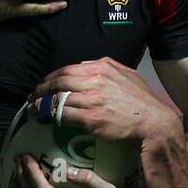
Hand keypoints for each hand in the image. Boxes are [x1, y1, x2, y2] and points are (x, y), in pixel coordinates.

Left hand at [33, 57, 182, 148]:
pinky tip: (44, 119)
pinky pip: (63, 115)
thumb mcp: (128, 75)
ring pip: (58, 98)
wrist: (154, 122)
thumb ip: (108, 68)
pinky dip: (50, 116)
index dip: (51, 77)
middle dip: (42, 89)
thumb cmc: (143, 101)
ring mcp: (92, 99)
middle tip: (33, 96)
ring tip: (33, 109)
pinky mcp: (91, 118)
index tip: (45, 84)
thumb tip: (88, 64)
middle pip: (59, 81)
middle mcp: (95, 80)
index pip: (68, 68)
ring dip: (41, 104)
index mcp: (103, 67)